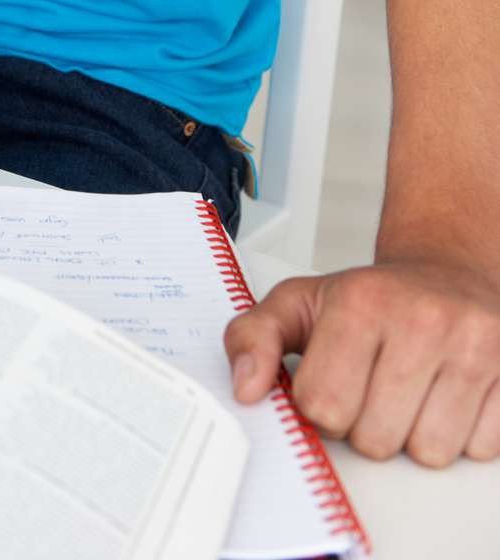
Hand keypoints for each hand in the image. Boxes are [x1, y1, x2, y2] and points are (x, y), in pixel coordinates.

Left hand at [224, 258, 499, 466]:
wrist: (444, 269)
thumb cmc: (370, 297)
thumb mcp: (298, 302)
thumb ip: (253, 337)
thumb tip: (245, 389)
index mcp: (362, 302)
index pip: (322, 405)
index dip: (320, 404)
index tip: (332, 377)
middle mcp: (423, 319)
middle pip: (375, 439)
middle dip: (365, 425)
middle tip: (372, 385)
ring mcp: (474, 346)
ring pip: (429, 452)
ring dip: (413, 435)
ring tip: (409, 391)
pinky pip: (478, 450)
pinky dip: (459, 434)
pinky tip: (445, 394)